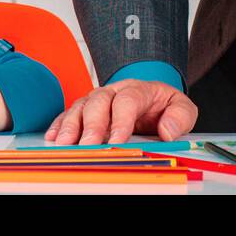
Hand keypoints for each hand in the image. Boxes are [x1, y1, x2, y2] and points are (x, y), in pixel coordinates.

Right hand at [44, 79, 197, 144]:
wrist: (153, 98)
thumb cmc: (164, 106)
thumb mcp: (182, 108)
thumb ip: (179, 117)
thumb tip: (167, 131)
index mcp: (138, 89)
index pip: (127, 100)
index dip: (120, 121)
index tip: (117, 141)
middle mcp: (114, 91)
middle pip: (98, 101)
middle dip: (91, 125)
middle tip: (87, 145)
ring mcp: (98, 99)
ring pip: (80, 106)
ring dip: (70, 125)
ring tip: (64, 144)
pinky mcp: (86, 109)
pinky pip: (70, 113)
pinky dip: (60, 124)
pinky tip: (53, 137)